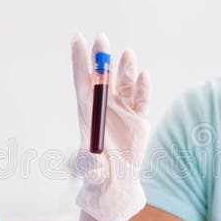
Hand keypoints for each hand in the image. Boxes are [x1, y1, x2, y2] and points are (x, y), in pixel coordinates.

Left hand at [71, 33, 150, 220]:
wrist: (116, 183)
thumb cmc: (96, 175)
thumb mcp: (91, 171)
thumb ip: (91, 164)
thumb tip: (94, 156)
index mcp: (87, 112)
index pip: (83, 80)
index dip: (79, 59)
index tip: (77, 38)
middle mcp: (105, 106)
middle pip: (103, 77)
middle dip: (102, 58)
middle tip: (102, 39)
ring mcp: (123, 110)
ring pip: (125, 84)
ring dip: (126, 69)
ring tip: (127, 55)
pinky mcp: (138, 119)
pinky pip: (142, 100)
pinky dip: (144, 88)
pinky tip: (144, 76)